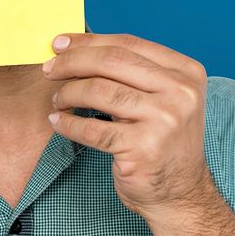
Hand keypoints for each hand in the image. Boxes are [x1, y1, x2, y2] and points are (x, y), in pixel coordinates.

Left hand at [40, 32, 213, 223]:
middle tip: (49, 69)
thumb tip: (73, 46)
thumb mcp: (157, 98)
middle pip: (111, 61)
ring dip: (68, 93)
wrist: (180, 194)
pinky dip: (68, 123)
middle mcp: (181, 92)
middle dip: (72, 62)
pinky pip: (92, 128)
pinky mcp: (144, 148)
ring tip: (58, 100)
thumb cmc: (159, 140)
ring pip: (99, 91)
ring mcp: (165, 120)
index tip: (59, 44)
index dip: (88, 41)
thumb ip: (128, 71)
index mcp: (185, 72)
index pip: (127, 44)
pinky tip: (58, 122)